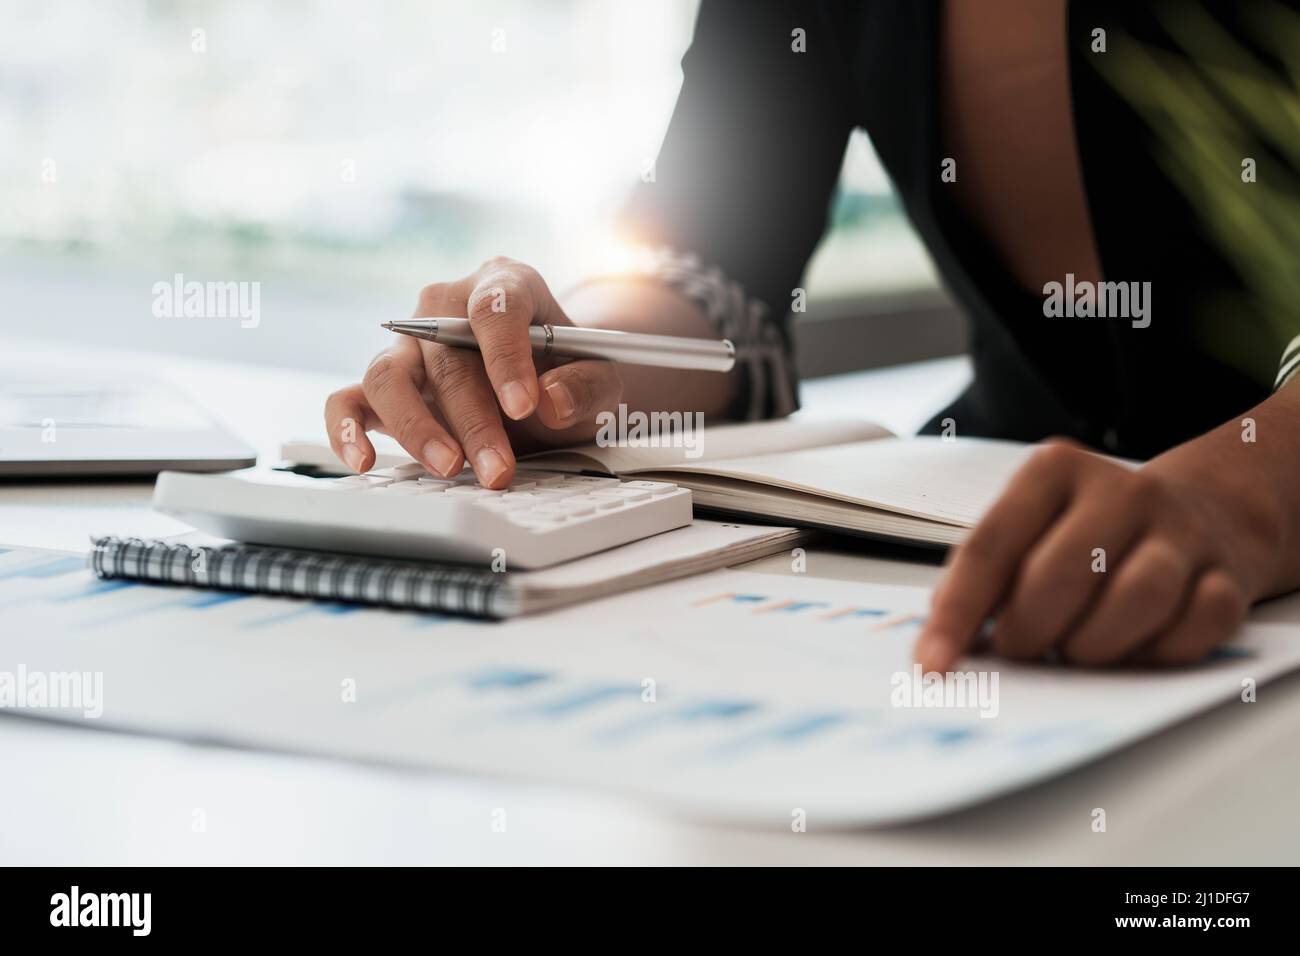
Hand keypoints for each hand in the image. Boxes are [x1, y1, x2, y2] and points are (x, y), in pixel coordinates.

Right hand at [324, 257, 622, 487]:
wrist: (544, 386)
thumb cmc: (569, 372)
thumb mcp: (601, 376)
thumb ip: (587, 384)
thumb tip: (551, 400)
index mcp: (503, 284)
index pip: (494, 307)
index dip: (506, 357)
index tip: (524, 405)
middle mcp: (445, 307)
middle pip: (445, 358)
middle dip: (475, 420)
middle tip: (499, 470)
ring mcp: (409, 346)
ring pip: (388, 377)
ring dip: (417, 428)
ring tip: (449, 468)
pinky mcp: (381, 387)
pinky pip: (347, 401)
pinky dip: (346, 431)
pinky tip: (363, 463)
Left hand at [914, 438, 1281, 669]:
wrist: (1207, 510)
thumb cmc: (1091, 532)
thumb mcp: (1031, 530)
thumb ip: (985, 580)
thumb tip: (940, 647)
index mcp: (1054, 471)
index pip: (990, 546)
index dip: (957, 612)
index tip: (932, 664)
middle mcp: (1121, 490)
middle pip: (1060, 574)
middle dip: (1030, 631)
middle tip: (1021, 651)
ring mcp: (1181, 530)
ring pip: (1137, 597)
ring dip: (1095, 645)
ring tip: (1076, 653)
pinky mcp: (1228, 573)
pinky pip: (1197, 624)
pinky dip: (1160, 651)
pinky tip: (1137, 649)